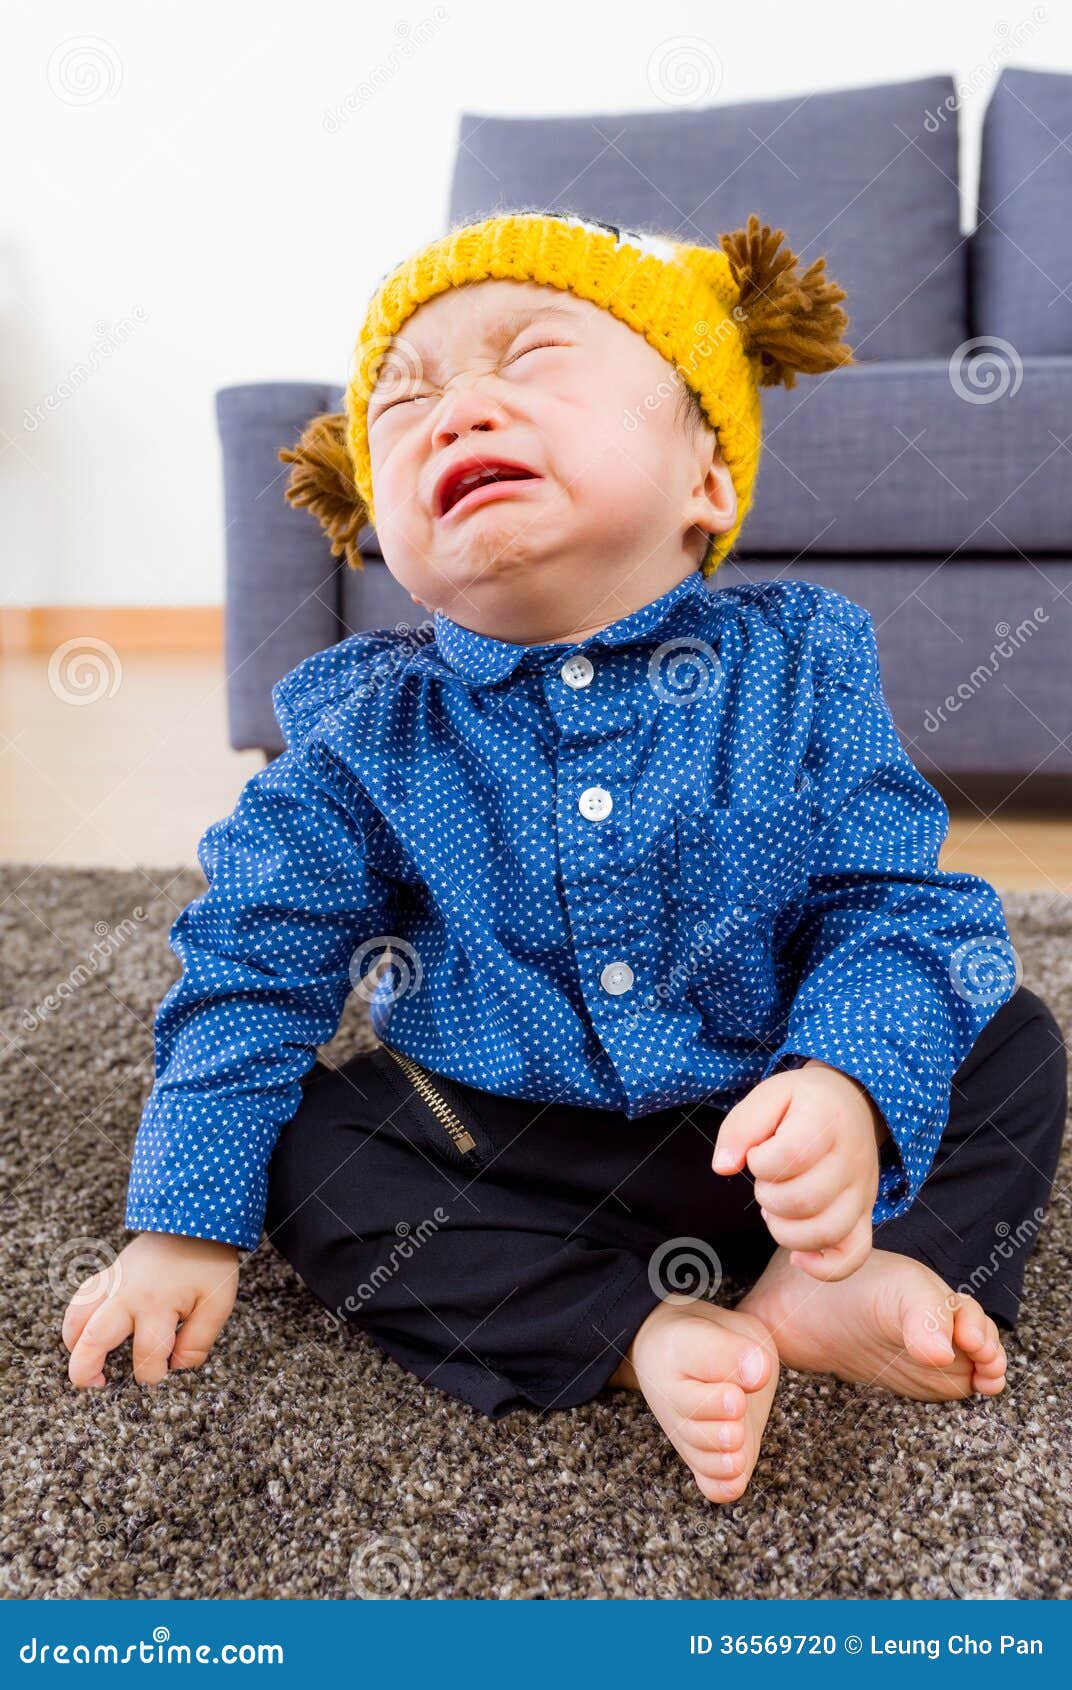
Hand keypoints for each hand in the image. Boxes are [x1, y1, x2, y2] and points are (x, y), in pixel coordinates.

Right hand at [62, 1231, 239, 1388]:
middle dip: (86, 1370)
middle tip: (98, 1385)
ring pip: (76, 1318)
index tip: (162, 1375)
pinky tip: (84, 1336)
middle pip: (93, 1339)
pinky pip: (80, 1299)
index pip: (147, 1356)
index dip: (153, 1376)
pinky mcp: (108, 1274)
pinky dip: (75, 1321)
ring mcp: (113, 1283)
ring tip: (87, 1364)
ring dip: (74, 1346)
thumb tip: (177, 1368)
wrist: (196, 1218)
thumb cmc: (209, 1263)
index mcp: (158, 1305)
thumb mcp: (218, 1303)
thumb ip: (198, 1340)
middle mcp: (128, 1295)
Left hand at [712, 1059, 888, 1280]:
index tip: (758, 1153)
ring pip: (826, 1233)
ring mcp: (861, 1192)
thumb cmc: (803, 1103)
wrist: (851, 1105)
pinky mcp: (864, 1216)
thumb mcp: (768, 1095)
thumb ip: (741, 1127)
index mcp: (826, 1123)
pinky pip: (853, 1256)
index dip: (761, 1161)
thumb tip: (723, 1167)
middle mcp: (850, 1160)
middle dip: (768, 1196)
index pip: (792, 1155)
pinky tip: (798, 1256)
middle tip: (766, 1181)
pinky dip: (823, 1267)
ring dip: (786, 1231)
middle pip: (804, 1200)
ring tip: (776, 1211)